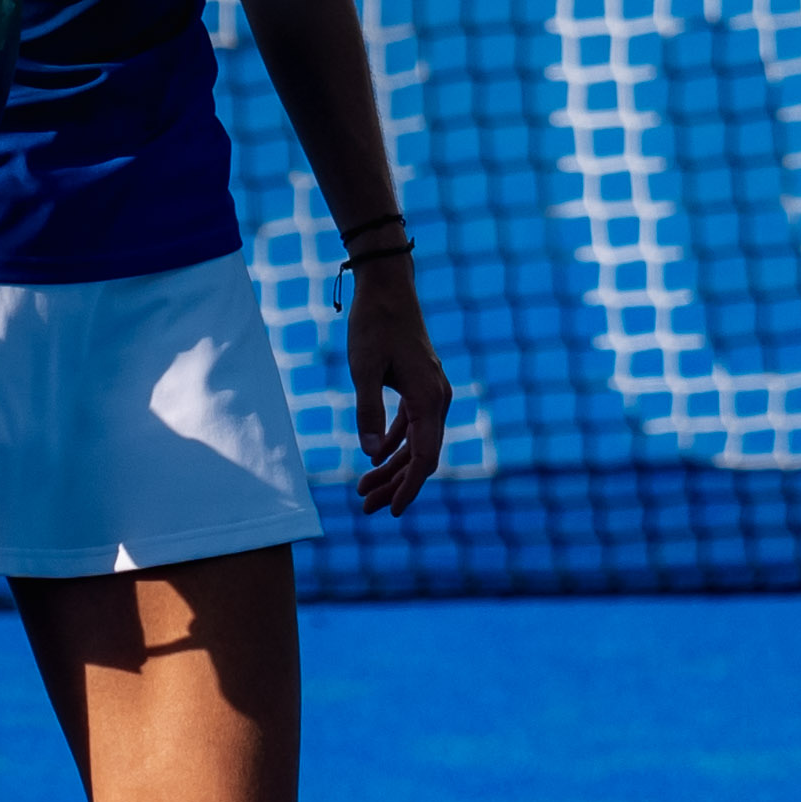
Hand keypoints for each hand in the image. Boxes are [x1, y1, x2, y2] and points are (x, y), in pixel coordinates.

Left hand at [348, 254, 453, 515]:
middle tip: (366, 508)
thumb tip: (370, 455)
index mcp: (429, 399)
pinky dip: (393, 445)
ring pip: (415, 443)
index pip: (424, 457)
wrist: (387, 288)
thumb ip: (368, 412)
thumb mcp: (363, 370)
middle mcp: (437, 399)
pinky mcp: (418, 386)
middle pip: (421, 456)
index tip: (393, 513)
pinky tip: (375, 460)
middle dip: (395, 485)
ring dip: (392, 468)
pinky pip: (410, 426)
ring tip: (364, 491)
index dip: (409, 487)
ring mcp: (430, 393)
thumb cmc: (374, 325)